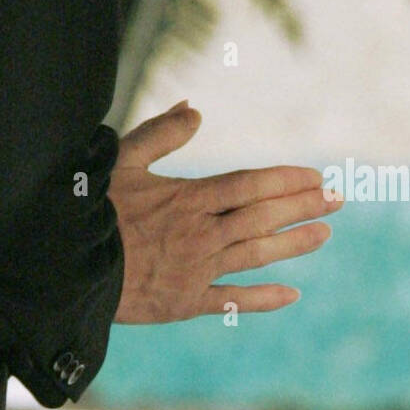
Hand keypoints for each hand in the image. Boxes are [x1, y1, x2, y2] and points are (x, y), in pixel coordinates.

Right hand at [108, 100, 342, 323]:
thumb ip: (161, 134)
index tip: (315, 176)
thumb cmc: (92, 209)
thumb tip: (194, 108)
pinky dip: (264, 298)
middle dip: (303, 207)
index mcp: (189, 198)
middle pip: (263, 217)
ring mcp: (198, 270)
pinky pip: (234, 300)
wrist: (70, 268)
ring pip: (257, 255)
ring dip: (294, 244)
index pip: (250, 185)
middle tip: (339, 200)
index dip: (286, 180)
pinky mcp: (187, 301)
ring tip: (324, 234)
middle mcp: (202, 233)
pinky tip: (292, 293)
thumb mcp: (123, 161)